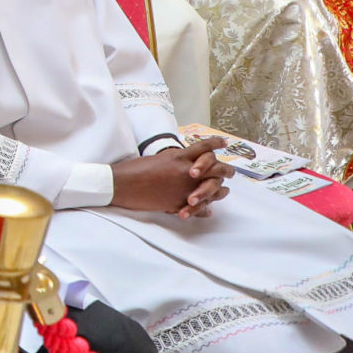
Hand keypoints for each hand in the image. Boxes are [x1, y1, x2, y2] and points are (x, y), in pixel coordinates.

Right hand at [109, 136, 230, 217]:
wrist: (122, 185)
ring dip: (220, 190)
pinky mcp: (179, 203)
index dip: (216, 144)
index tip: (224, 143)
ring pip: (212, 189)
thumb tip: (188, 164)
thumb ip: (176, 161)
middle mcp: (187, 171)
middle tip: (230, 172)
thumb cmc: (135, 169)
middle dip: (225, 170)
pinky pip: (200, 207)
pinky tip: (209, 210)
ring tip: (224, 190)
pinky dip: (205, 209)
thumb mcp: (159, 159)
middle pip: (216, 168)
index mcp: (180, 157)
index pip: (205, 147)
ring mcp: (185, 188)